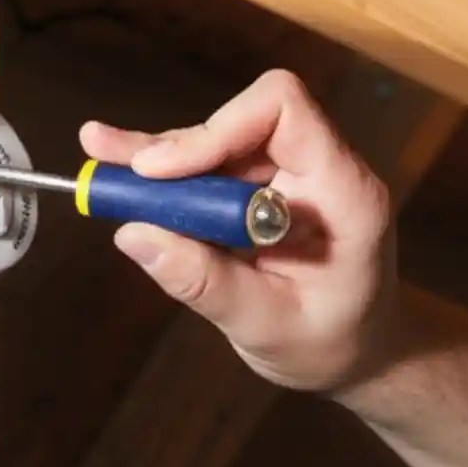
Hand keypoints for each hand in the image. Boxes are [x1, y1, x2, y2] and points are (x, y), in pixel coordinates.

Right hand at [79, 69, 399, 392]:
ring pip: (223, 140)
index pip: (284, 111)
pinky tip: (129, 181)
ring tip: (103, 165)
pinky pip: (220, 168)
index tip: (161, 172)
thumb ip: (206, 282)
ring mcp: (297, 175)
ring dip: (165, 159)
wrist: (365, 355)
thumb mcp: (267, 328)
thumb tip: (132, 236)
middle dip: (176, 147)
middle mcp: (323, 169)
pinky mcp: (271, 188)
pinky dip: (176, 180)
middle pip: (244, 121)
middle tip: (109, 163)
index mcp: (344, 193)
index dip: (218, 128)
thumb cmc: (332, 346)